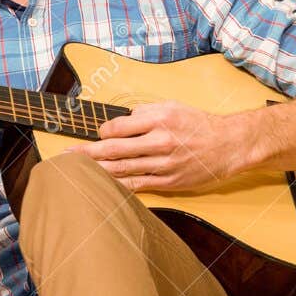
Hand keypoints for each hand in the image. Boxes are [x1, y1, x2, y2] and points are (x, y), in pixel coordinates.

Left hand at [66, 101, 249, 191]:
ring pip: (123, 169)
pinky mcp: (169, 181)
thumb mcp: (174, 107)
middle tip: (66, 158)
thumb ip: (146, 113)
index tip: (97, 133)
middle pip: (115, 149)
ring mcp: (164, 164)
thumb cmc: (200, 124)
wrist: (229, 145)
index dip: (103, 131)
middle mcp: (161, 141)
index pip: (120, 127)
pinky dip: (118, 186)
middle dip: (87, 154)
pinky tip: (102, 188)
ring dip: (98, 171)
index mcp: (160, 119)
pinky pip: (138, 185)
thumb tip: (122, 121)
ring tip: (77, 173)